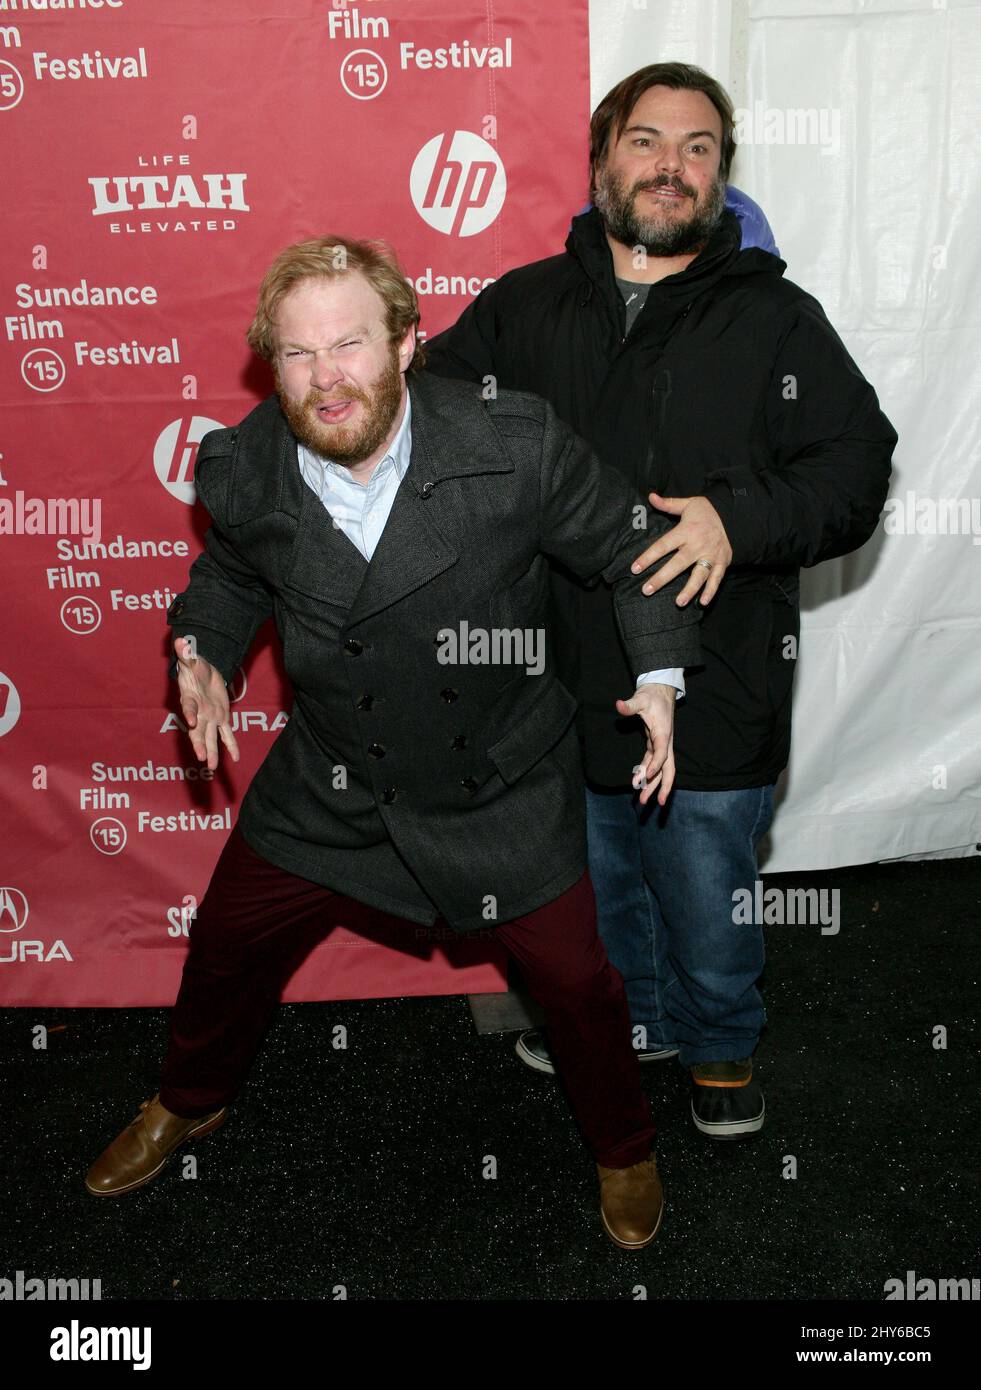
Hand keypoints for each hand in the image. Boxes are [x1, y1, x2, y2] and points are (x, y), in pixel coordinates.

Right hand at [174, 636, 239, 770]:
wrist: (203, 673)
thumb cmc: (194, 667)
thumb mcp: (191, 659)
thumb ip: (186, 653)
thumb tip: (181, 640)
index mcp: (190, 698)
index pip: (189, 707)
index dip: (190, 714)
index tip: (191, 722)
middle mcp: (198, 712)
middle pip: (197, 730)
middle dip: (199, 743)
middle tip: (201, 757)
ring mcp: (209, 718)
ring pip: (210, 737)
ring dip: (211, 751)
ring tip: (211, 766)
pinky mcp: (220, 719)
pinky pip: (226, 735)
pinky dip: (231, 746)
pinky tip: (235, 758)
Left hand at [615, 683, 675, 806]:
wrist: (661, 691)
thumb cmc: (652, 696)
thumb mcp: (640, 699)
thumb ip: (630, 705)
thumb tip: (618, 705)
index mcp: (663, 733)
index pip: (661, 754)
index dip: (655, 766)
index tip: (645, 777)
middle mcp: (665, 742)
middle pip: (669, 769)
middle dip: (663, 786)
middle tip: (655, 802)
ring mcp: (661, 745)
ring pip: (661, 770)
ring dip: (653, 785)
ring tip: (643, 800)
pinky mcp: (655, 745)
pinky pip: (653, 764)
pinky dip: (647, 775)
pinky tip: (639, 784)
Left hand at [631, 492, 731, 605]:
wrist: (735, 516)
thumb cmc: (706, 512)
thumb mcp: (688, 504)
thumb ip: (668, 504)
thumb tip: (650, 497)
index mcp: (687, 530)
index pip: (663, 545)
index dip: (648, 557)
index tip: (635, 568)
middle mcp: (699, 545)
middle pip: (678, 564)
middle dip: (662, 578)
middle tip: (646, 590)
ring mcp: (711, 555)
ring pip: (699, 575)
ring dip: (689, 590)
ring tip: (678, 602)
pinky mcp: (722, 563)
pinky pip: (716, 579)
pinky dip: (711, 591)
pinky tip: (702, 603)